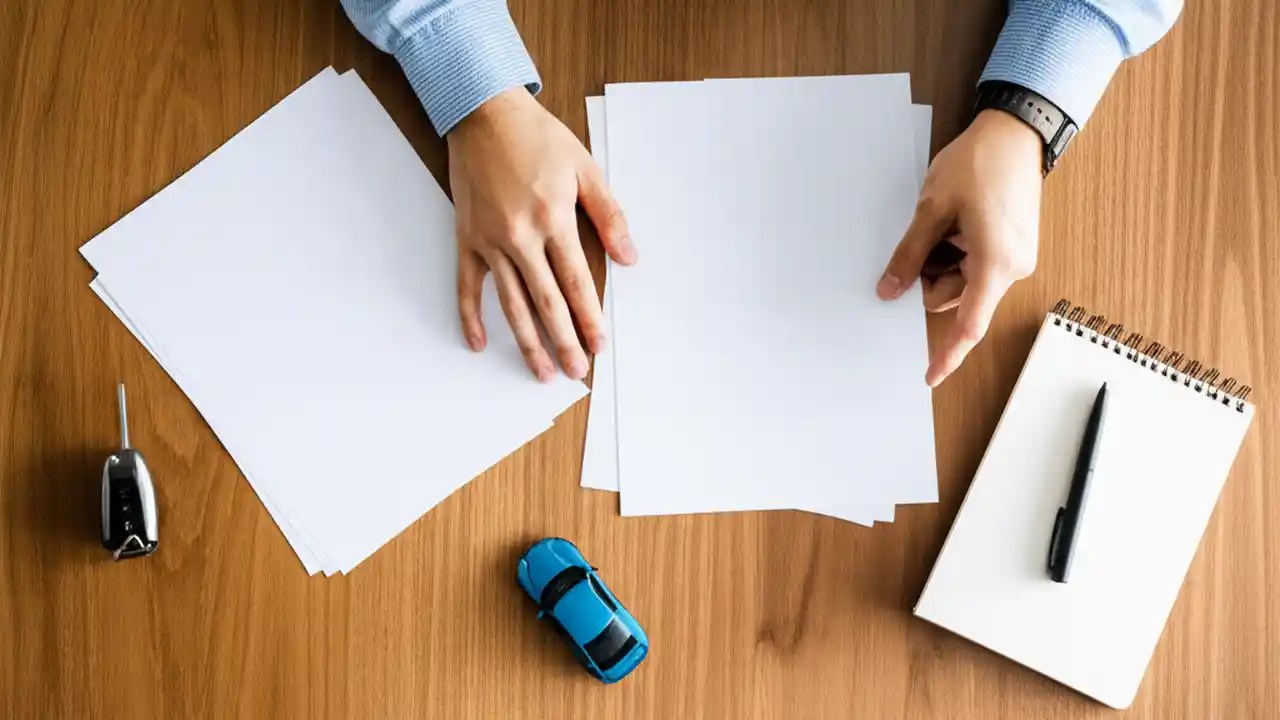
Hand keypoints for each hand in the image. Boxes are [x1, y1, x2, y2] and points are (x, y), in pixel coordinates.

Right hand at [448, 88, 635, 381]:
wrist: (484, 112)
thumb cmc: (537, 137)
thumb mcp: (585, 168)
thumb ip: (609, 215)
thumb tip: (628, 257)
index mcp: (553, 219)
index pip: (576, 283)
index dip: (589, 319)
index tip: (599, 345)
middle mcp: (520, 236)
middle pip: (545, 302)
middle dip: (563, 342)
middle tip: (576, 371)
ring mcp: (489, 241)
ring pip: (510, 303)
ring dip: (526, 341)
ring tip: (540, 371)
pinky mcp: (466, 238)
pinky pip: (467, 287)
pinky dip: (471, 317)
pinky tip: (480, 343)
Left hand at [877, 109, 1043, 386]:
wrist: (1016, 133)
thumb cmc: (978, 164)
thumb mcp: (932, 210)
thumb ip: (909, 255)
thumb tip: (889, 290)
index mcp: (994, 264)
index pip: (969, 325)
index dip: (948, 355)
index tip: (930, 375)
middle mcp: (1013, 268)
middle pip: (957, 298)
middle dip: (932, 275)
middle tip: (928, 235)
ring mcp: (1017, 259)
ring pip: (964, 282)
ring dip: (944, 260)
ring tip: (947, 221)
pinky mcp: (1015, 249)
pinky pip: (977, 267)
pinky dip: (959, 253)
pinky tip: (959, 221)